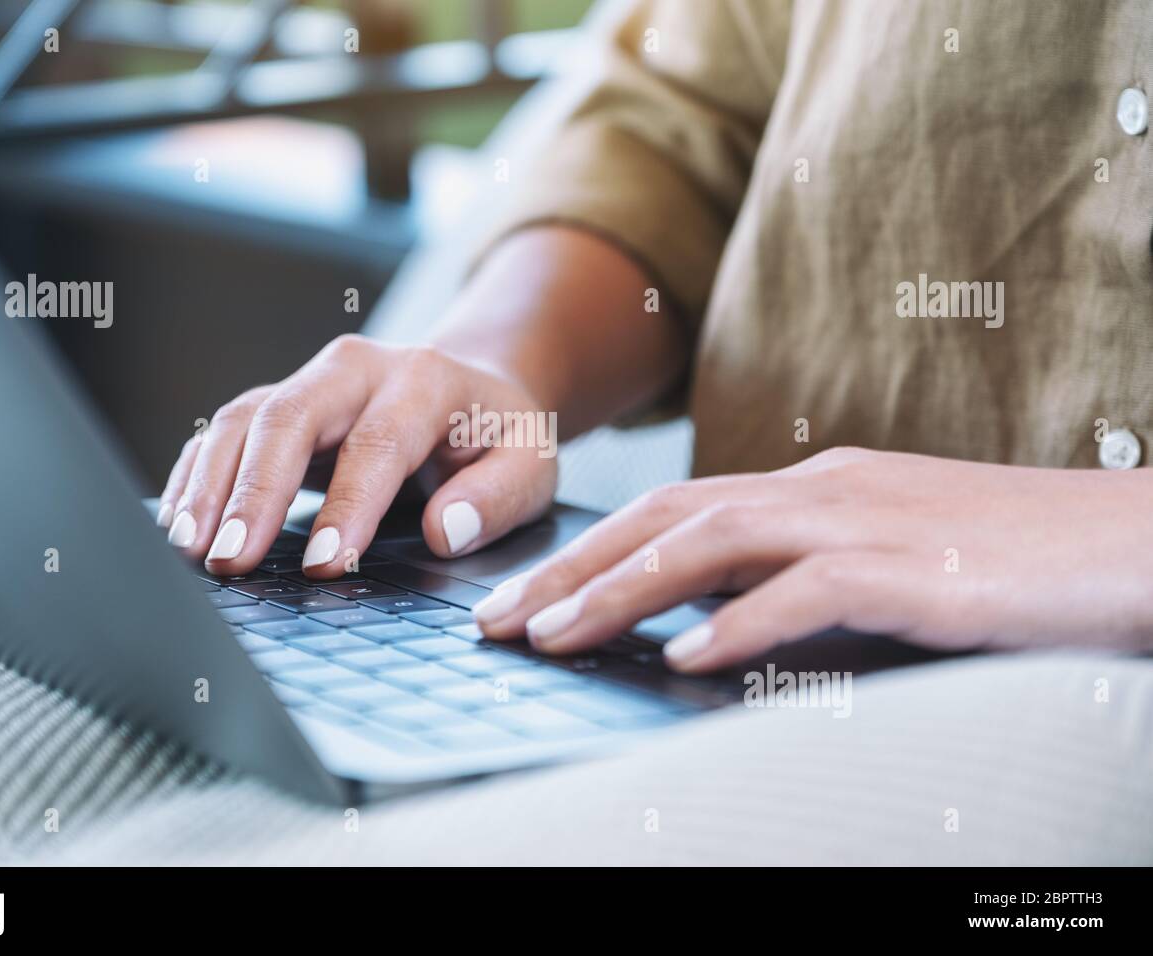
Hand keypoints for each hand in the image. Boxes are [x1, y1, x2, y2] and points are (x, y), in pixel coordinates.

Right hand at [159, 335, 557, 576]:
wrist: (474, 386)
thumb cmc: (498, 435)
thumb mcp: (531, 463)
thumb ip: (496, 497)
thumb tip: (443, 531)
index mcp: (423, 380)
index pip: (377, 443)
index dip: (350, 505)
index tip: (327, 565)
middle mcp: (355, 369)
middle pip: (289, 418)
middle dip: (254, 491)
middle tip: (229, 558)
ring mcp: (308, 382)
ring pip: (243, 420)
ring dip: (209, 485)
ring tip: (188, 547)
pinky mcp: (279, 405)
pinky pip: (224, 431)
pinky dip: (196, 476)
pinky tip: (178, 522)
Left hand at [472, 448, 1152, 670]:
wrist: (1132, 541)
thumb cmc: (1006, 558)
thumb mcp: (882, 555)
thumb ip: (797, 576)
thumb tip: (711, 620)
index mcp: (810, 486)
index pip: (671, 510)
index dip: (585, 552)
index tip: (521, 597)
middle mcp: (821, 491)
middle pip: (665, 519)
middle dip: (570, 570)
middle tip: (495, 621)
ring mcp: (866, 523)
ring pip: (712, 546)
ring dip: (621, 593)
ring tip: (554, 638)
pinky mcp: (916, 569)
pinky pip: (808, 593)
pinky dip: (740, 625)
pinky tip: (686, 660)